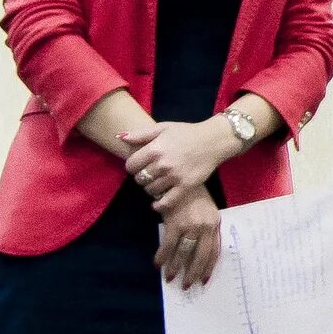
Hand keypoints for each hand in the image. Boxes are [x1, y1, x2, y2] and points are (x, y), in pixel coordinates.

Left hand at [120, 118, 238, 206]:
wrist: (213, 140)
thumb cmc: (186, 132)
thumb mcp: (163, 128)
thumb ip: (140, 134)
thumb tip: (120, 137)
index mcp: (155, 149)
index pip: (130, 166)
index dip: (132, 166)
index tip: (138, 166)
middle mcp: (163, 164)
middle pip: (140, 179)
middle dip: (141, 177)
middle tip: (148, 174)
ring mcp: (174, 177)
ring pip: (150, 190)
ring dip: (150, 188)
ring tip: (156, 183)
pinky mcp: (185, 187)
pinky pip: (167, 202)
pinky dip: (159, 205)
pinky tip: (156, 204)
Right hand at [153, 184, 222, 290]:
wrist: (179, 179)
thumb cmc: (193, 196)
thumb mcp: (207, 212)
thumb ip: (208, 230)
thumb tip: (203, 253)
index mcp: (215, 224)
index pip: (214, 252)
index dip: (208, 267)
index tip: (203, 280)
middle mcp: (205, 226)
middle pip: (200, 256)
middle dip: (192, 273)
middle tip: (186, 285)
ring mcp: (190, 225)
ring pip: (183, 253)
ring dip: (175, 267)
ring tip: (169, 277)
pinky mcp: (175, 223)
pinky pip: (168, 245)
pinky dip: (162, 256)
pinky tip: (158, 263)